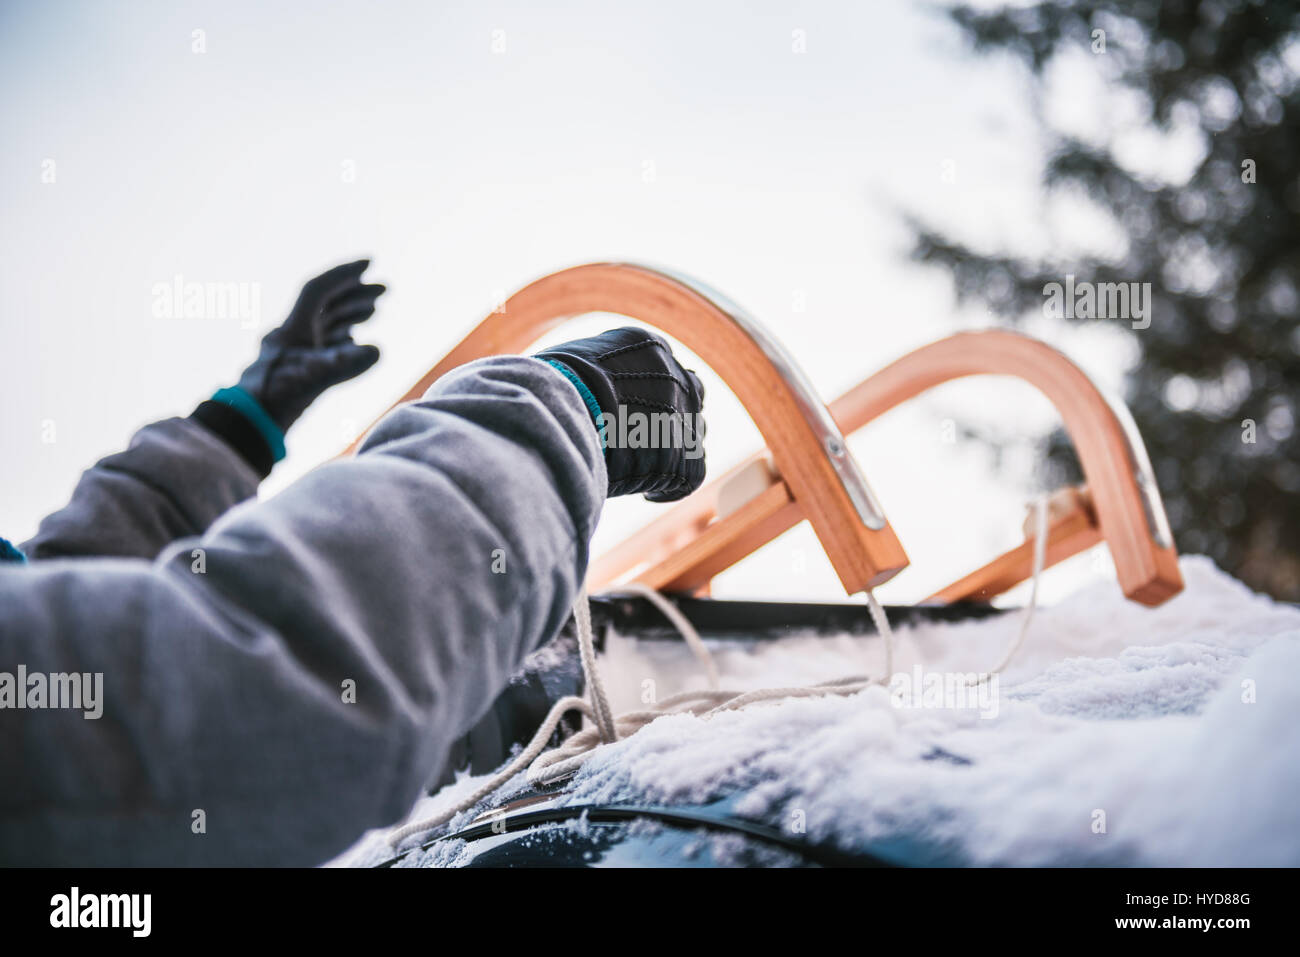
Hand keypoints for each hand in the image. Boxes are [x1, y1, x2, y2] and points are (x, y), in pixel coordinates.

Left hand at [237, 260, 384, 430]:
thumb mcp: (313, 379)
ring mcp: (297, 351)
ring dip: (351, 313)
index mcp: (294, 328)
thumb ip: (344, 364)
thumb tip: (377, 351)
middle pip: (327, 304)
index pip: (320, 290)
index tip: (369, 263)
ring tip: (376, 308)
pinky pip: (325, 343)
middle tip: (384, 288)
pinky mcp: (301, 368)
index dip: (344, 274)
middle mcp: (295, 334)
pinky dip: (343, 336)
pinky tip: (356, 338)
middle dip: (355, 293)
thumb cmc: (276, 398)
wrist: (252, 423)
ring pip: (327, 323)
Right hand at [534, 327, 705, 501]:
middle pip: (689, 394)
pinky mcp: (685, 459)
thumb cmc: (550, 391)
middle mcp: (675, 376)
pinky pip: (690, 476)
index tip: (632, 407)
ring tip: (644, 466)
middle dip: (672, 416)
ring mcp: (684, 417)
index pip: (662, 364)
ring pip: (694, 434)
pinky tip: (647, 493)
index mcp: (647, 346)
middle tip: (645, 437)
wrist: (560, 418)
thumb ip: (596, 370)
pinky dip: (669, 487)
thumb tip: (584, 388)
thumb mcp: (574, 362)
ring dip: (674, 449)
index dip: (650, 388)